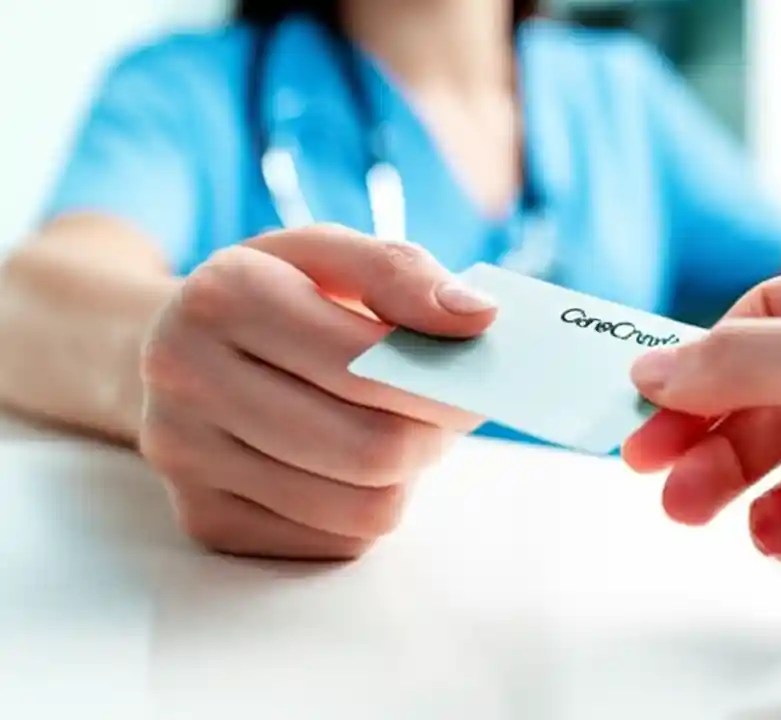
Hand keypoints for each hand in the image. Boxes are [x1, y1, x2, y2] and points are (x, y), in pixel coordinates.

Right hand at [139, 226, 494, 559]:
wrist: (177, 348)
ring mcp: (187, 459)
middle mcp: (187, 377)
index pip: (368, 368)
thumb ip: (403, 272)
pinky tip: (344, 465)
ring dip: (405, 477)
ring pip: (364, 510)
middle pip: (373, 450)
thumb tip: (478, 317)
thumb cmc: (276, 297)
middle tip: (449, 414)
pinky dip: (364, 508)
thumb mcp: (330, 255)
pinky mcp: (206, 522)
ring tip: (395, 431)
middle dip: (434, 437)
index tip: (473, 377)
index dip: (442, 382)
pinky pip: (337, 543)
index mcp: (222, 294)